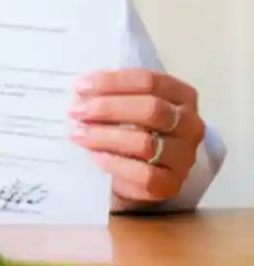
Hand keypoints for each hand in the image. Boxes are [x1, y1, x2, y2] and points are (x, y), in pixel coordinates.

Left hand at [69, 69, 205, 211]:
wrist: (136, 176)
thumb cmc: (130, 131)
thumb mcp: (126, 106)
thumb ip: (112, 95)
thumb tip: (81, 90)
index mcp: (181, 96)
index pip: (149, 81)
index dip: (113, 82)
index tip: (81, 87)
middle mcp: (190, 125)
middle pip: (151, 109)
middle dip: (107, 108)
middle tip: (76, 110)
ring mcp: (184, 156)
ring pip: (145, 142)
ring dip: (104, 136)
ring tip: (77, 133)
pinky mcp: (170, 184)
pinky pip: (143, 173)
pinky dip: (114, 162)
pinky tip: (95, 156)